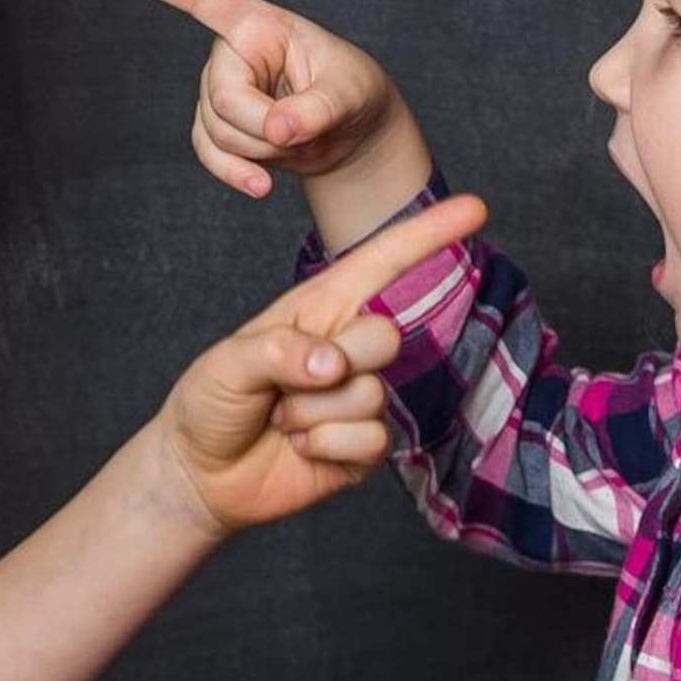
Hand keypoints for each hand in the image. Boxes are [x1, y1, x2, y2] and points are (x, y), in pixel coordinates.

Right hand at [121, 0, 415, 199]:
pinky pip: (208, 152)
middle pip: (223, 98)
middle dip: (264, 129)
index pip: (211, 2)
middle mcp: (231, 52)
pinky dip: (234, 173)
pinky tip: (261, 186)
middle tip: (304, 136)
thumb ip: (317, 109)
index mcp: (261, 26)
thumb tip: (276, 130)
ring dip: (261, 152)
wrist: (350, 134)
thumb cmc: (352, 93)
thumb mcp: (350, 94)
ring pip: (217, 130)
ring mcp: (218, 88)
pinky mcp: (215, 124)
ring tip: (300, 142)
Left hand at [155, 192, 486, 535]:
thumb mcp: (228, 363)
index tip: (476, 207)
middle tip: (283, 386)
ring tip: (281, 418)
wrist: (204, 474)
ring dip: (313, 414)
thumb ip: (278, 352)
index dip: (426, 234)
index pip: (381, 264)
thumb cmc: (209, 401)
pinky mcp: (365, 445)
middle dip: (337, 363)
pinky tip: (298, 447)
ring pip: (372, 394)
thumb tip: (334, 364)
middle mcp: (345, 345)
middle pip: (385, 336)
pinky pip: (371, 440)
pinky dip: (325, 447)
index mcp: (316, 308)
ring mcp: (359, 395)